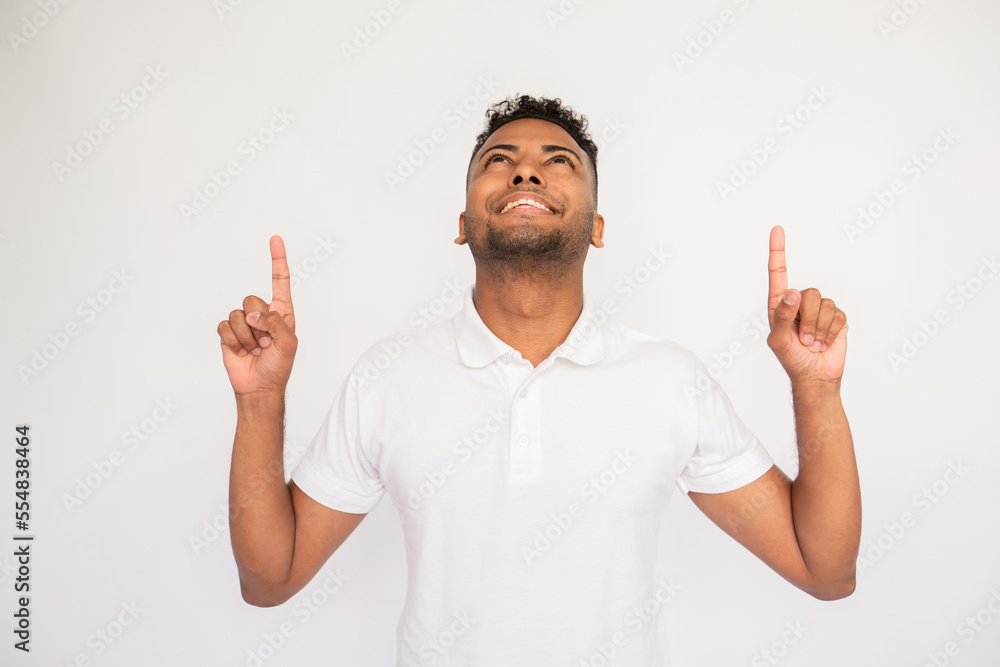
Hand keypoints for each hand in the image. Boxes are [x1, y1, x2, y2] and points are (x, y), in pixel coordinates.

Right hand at [217, 236, 297, 396]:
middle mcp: (262, 313)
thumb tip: (253, 314)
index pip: (280, 281)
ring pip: (237, 315)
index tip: (275, 239)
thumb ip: (276, 323)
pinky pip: (224, 326)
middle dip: (258, 324)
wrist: (259, 386)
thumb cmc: (279, 366)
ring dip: (247, 337)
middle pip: (252, 299)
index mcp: (281, 312)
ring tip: (255, 350)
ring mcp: (243, 322)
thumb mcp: (288, 343)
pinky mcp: (228, 332)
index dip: (278, 260)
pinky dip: (234, 341)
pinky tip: (241, 352)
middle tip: (265, 343)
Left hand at [766, 226, 847, 384]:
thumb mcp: (779, 340)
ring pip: (825, 303)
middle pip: (810, 293)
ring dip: (819, 328)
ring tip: (812, 343)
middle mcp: (799, 302)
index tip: (777, 230)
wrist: (815, 376)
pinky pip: (838, 314)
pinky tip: (825, 342)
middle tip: (802, 340)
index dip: (777, 251)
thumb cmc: (791, 359)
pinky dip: (832, 332)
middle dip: (808, 320)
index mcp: (780, 304)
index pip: (778, 273)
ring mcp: (818, 309)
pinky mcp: (836, 317)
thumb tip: (792, 291)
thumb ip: (784, 315)